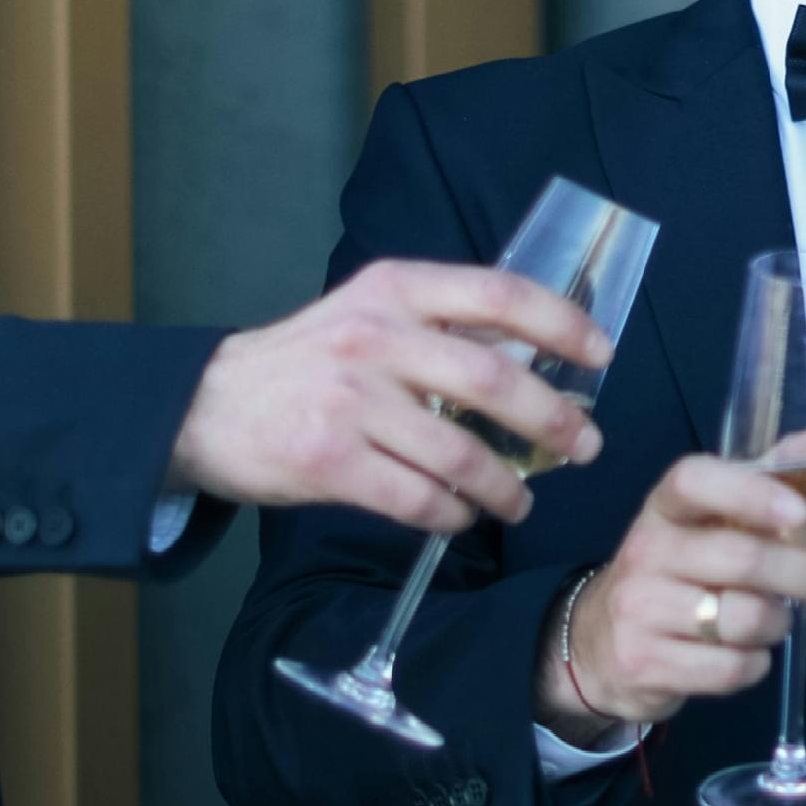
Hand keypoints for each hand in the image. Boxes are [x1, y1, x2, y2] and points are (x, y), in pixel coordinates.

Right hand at [168, 260, 610, 525]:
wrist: (205, 406)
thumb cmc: (305, 364)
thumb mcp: (367, 316)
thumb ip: (438, 327)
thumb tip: (536, 356)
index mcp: (394, 289)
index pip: (497, 293)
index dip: (561, 323)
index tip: (601, 353)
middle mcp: (374, 338)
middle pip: (495, 382)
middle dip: (554, 421)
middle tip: (585, 448)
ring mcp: (350, 401)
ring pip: (462, 454)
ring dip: (506, 488)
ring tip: (519, 502)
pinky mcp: (330, 462)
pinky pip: (419, 499)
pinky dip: (454, 515)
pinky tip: (461, 517)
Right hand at [540, 449, 805, 741]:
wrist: (602, 643)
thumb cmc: (679, 571)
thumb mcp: (716, 519)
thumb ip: (777, 474)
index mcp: (665, 506)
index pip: (694, 480)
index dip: (750, 492)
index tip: (800, 514)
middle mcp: (645, 550)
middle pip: (740, 558)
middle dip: (805, 574)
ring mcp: (639, 608)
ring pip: (741, 618)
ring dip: (777, 623)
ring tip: (775, 620)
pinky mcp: (644, 662)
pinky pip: (729, 668)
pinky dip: (754, 665)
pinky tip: (746, 654)